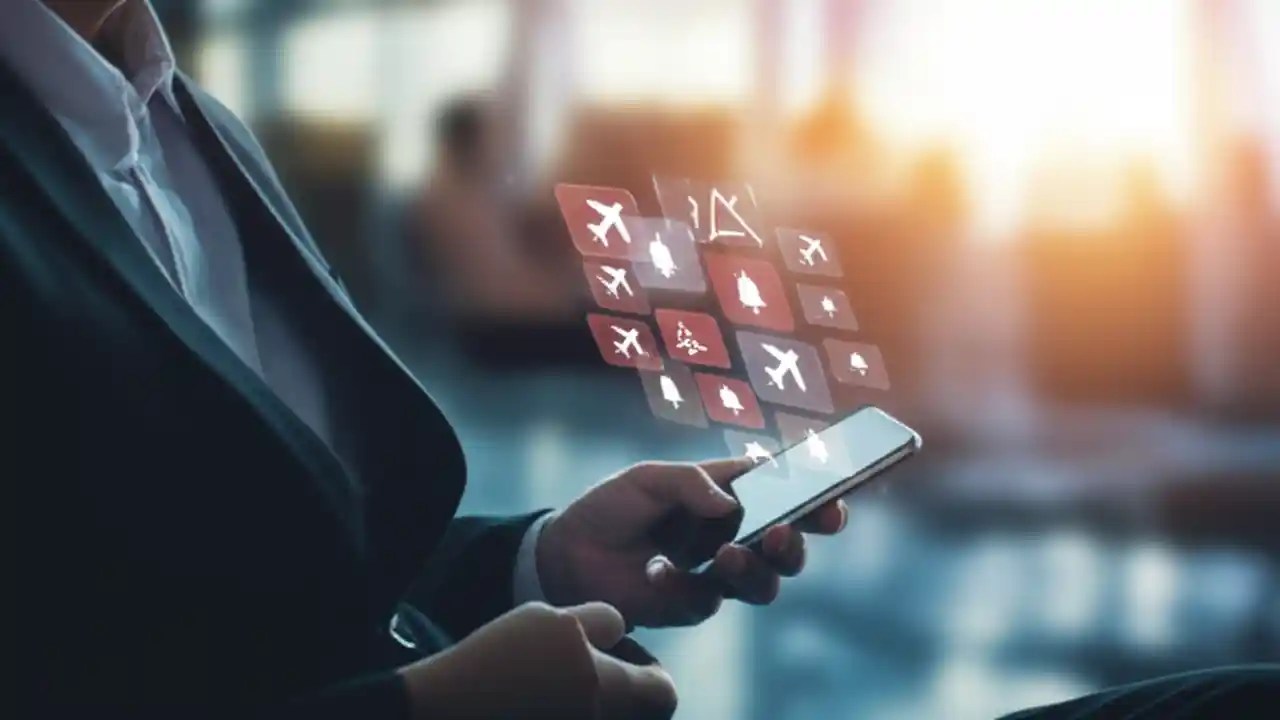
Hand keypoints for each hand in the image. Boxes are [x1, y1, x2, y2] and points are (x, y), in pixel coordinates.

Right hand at [400, 601, 675, 719]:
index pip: (664, 693)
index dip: (651, 668)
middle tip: (590, 664)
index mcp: (612, 692)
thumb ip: (600, 621)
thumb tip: (621, 630)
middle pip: (641, 712)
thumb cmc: (502, 659)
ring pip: (606, 713)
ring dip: (597, 696)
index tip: (620, 651)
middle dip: (624, 685)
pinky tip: (539, 695)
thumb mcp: (554, 620)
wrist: (447, 709)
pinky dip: (573, 707)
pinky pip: (579, 716)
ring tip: (558, 677)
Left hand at [537, 458, 848, 627]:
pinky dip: (683, 585)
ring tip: (727, 555)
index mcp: (729, 494)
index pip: (784, 495)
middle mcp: (732, 534)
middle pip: (787, 546)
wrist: (566, 553)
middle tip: (781, 534)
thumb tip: (732, 504)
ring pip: (763, 583)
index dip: (816, 499)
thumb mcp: (647, 479)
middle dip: (795, 544)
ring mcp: (715, 573)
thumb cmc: (612, 506)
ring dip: (753, 570)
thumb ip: (691, 483)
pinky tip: (656, 570)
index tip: (833, 503)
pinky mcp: (692, 603)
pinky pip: (706, 602)